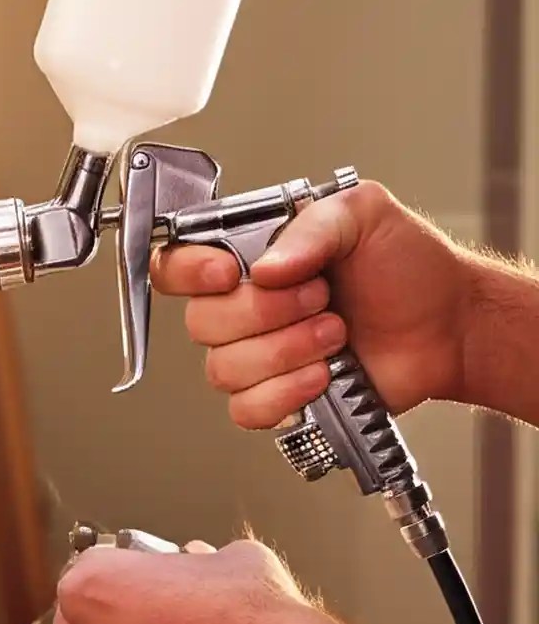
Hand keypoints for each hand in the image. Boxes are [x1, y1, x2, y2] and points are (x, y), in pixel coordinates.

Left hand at [52, 538, 440, 623]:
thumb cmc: (258, 623)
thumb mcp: (230, 558)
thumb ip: (198, 558)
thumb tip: (202, 560)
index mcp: (98, 586)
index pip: (86, 565)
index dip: (119, 565)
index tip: (137, 568)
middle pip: (79, 614)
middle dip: (109, 607)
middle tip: (148, 602)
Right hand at [150, 181, 469, 428]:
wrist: (449, 324)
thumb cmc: (408, 266)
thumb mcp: (363, 215)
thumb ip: (311, 226)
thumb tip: (265, 268)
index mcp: (246, 256)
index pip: (175, 265)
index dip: (188, 273)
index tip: (229, 272)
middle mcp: (242, 306)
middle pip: (202, 323)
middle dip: (267, 313)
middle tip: (320, 297)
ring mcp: (256, 355)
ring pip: (223, 369)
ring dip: (285, 353)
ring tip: (334, 334)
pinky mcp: (276, 397)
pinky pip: (245, 409)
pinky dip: (284, 394)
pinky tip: (322, 376)